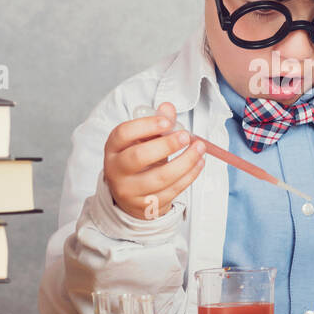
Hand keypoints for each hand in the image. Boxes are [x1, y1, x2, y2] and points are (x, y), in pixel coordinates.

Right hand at [102, 101, 206, 219]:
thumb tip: (167, 108)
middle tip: (186, 136)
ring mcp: (131, 190)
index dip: (146, 126)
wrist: (131, 196)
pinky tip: (199, 162)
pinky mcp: (148, 206)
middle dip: (166, 145)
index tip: (168, 122)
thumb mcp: (141, 140)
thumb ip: (156, 123)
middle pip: (139, 157)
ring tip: (200, 148)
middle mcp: (117, 170)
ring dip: (185, 161)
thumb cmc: (138, 161)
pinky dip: (190, 175)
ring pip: (161, 177)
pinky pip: (173, 190)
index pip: (123, 134)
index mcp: (113, 148)